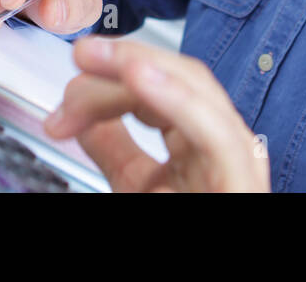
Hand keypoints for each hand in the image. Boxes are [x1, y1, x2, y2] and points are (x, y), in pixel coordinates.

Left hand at [44, 37, 270, 191]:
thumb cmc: (182, 247)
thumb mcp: (136, 189)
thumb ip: (113, 149)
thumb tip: (81, 115)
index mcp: (196, 143)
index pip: (154, 88)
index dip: (108, 79)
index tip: (65, 96)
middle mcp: (220, 144)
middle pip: (175, 78)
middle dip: (121, 61)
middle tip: (76, 60)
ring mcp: (235, 160)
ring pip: (196, 89)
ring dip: (140, 65)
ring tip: (96, 57)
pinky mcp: (240, 181)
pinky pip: (214, 131)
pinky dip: (176, 98)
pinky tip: (139, 77)